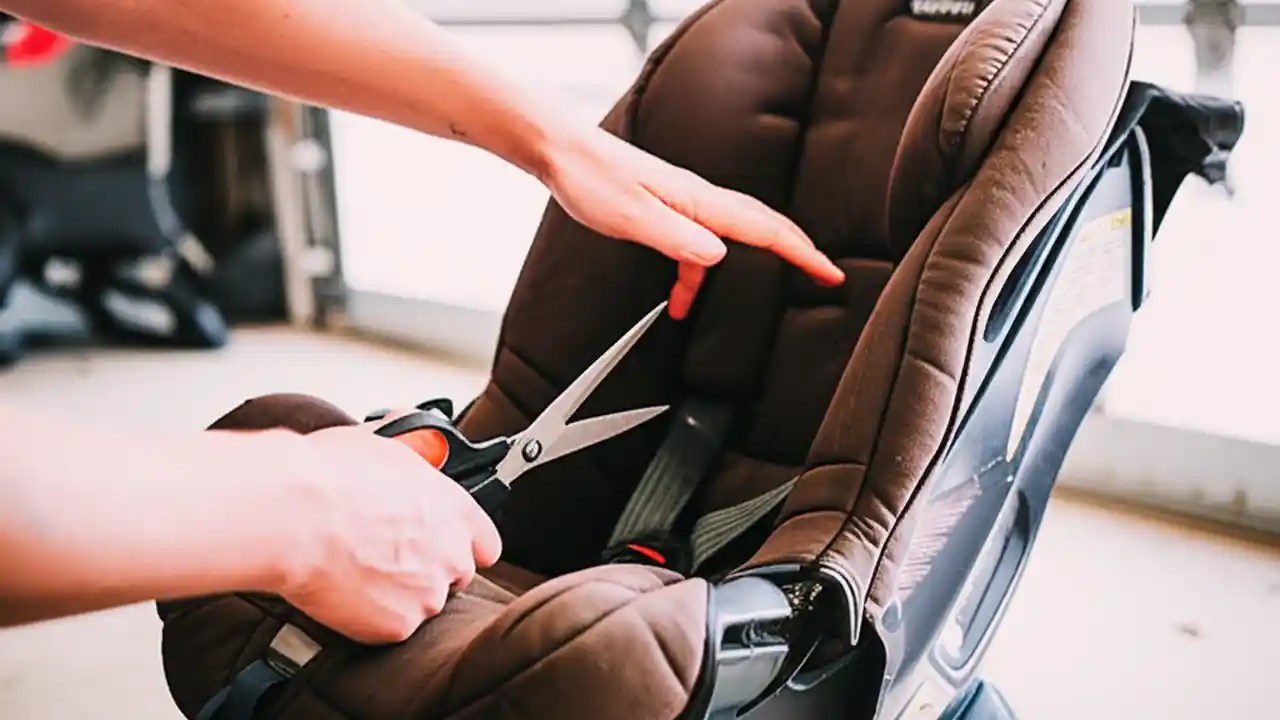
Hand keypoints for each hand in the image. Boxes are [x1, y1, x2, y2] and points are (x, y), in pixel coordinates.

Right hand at [273, 415, 501, 644]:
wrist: (292, 516)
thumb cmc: (328, 477)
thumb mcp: (386, 447)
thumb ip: (415, 459)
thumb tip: (421, 447)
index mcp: (454, 508)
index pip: (485, 541)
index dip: (464, 544)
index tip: (446, 546)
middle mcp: (450, 553)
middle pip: (454, 574)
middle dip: (426, 569)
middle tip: (384, 556)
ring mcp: (427, 593)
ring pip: (420, 603)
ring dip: (396, 594)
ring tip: (355, 570)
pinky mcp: (398, 626)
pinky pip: (388, 628)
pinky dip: (368, 616)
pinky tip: (344, 590)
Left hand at [541, 127, 844, 318]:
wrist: (564, 152)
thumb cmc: (592, 178)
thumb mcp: (632, 217)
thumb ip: (677, 238)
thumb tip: (718, 258)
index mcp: (699, 201)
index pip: (764, 229)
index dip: (801, 253)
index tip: (828, 273)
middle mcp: (699, 199)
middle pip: (762, 229)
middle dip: (796, 254)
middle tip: (822, 278)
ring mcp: (685, 204)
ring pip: (730, 241)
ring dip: (737, 276)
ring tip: (734, 311)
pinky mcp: (667, 211)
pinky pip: (696, 247)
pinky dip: (694, 276)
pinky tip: (679, 299)